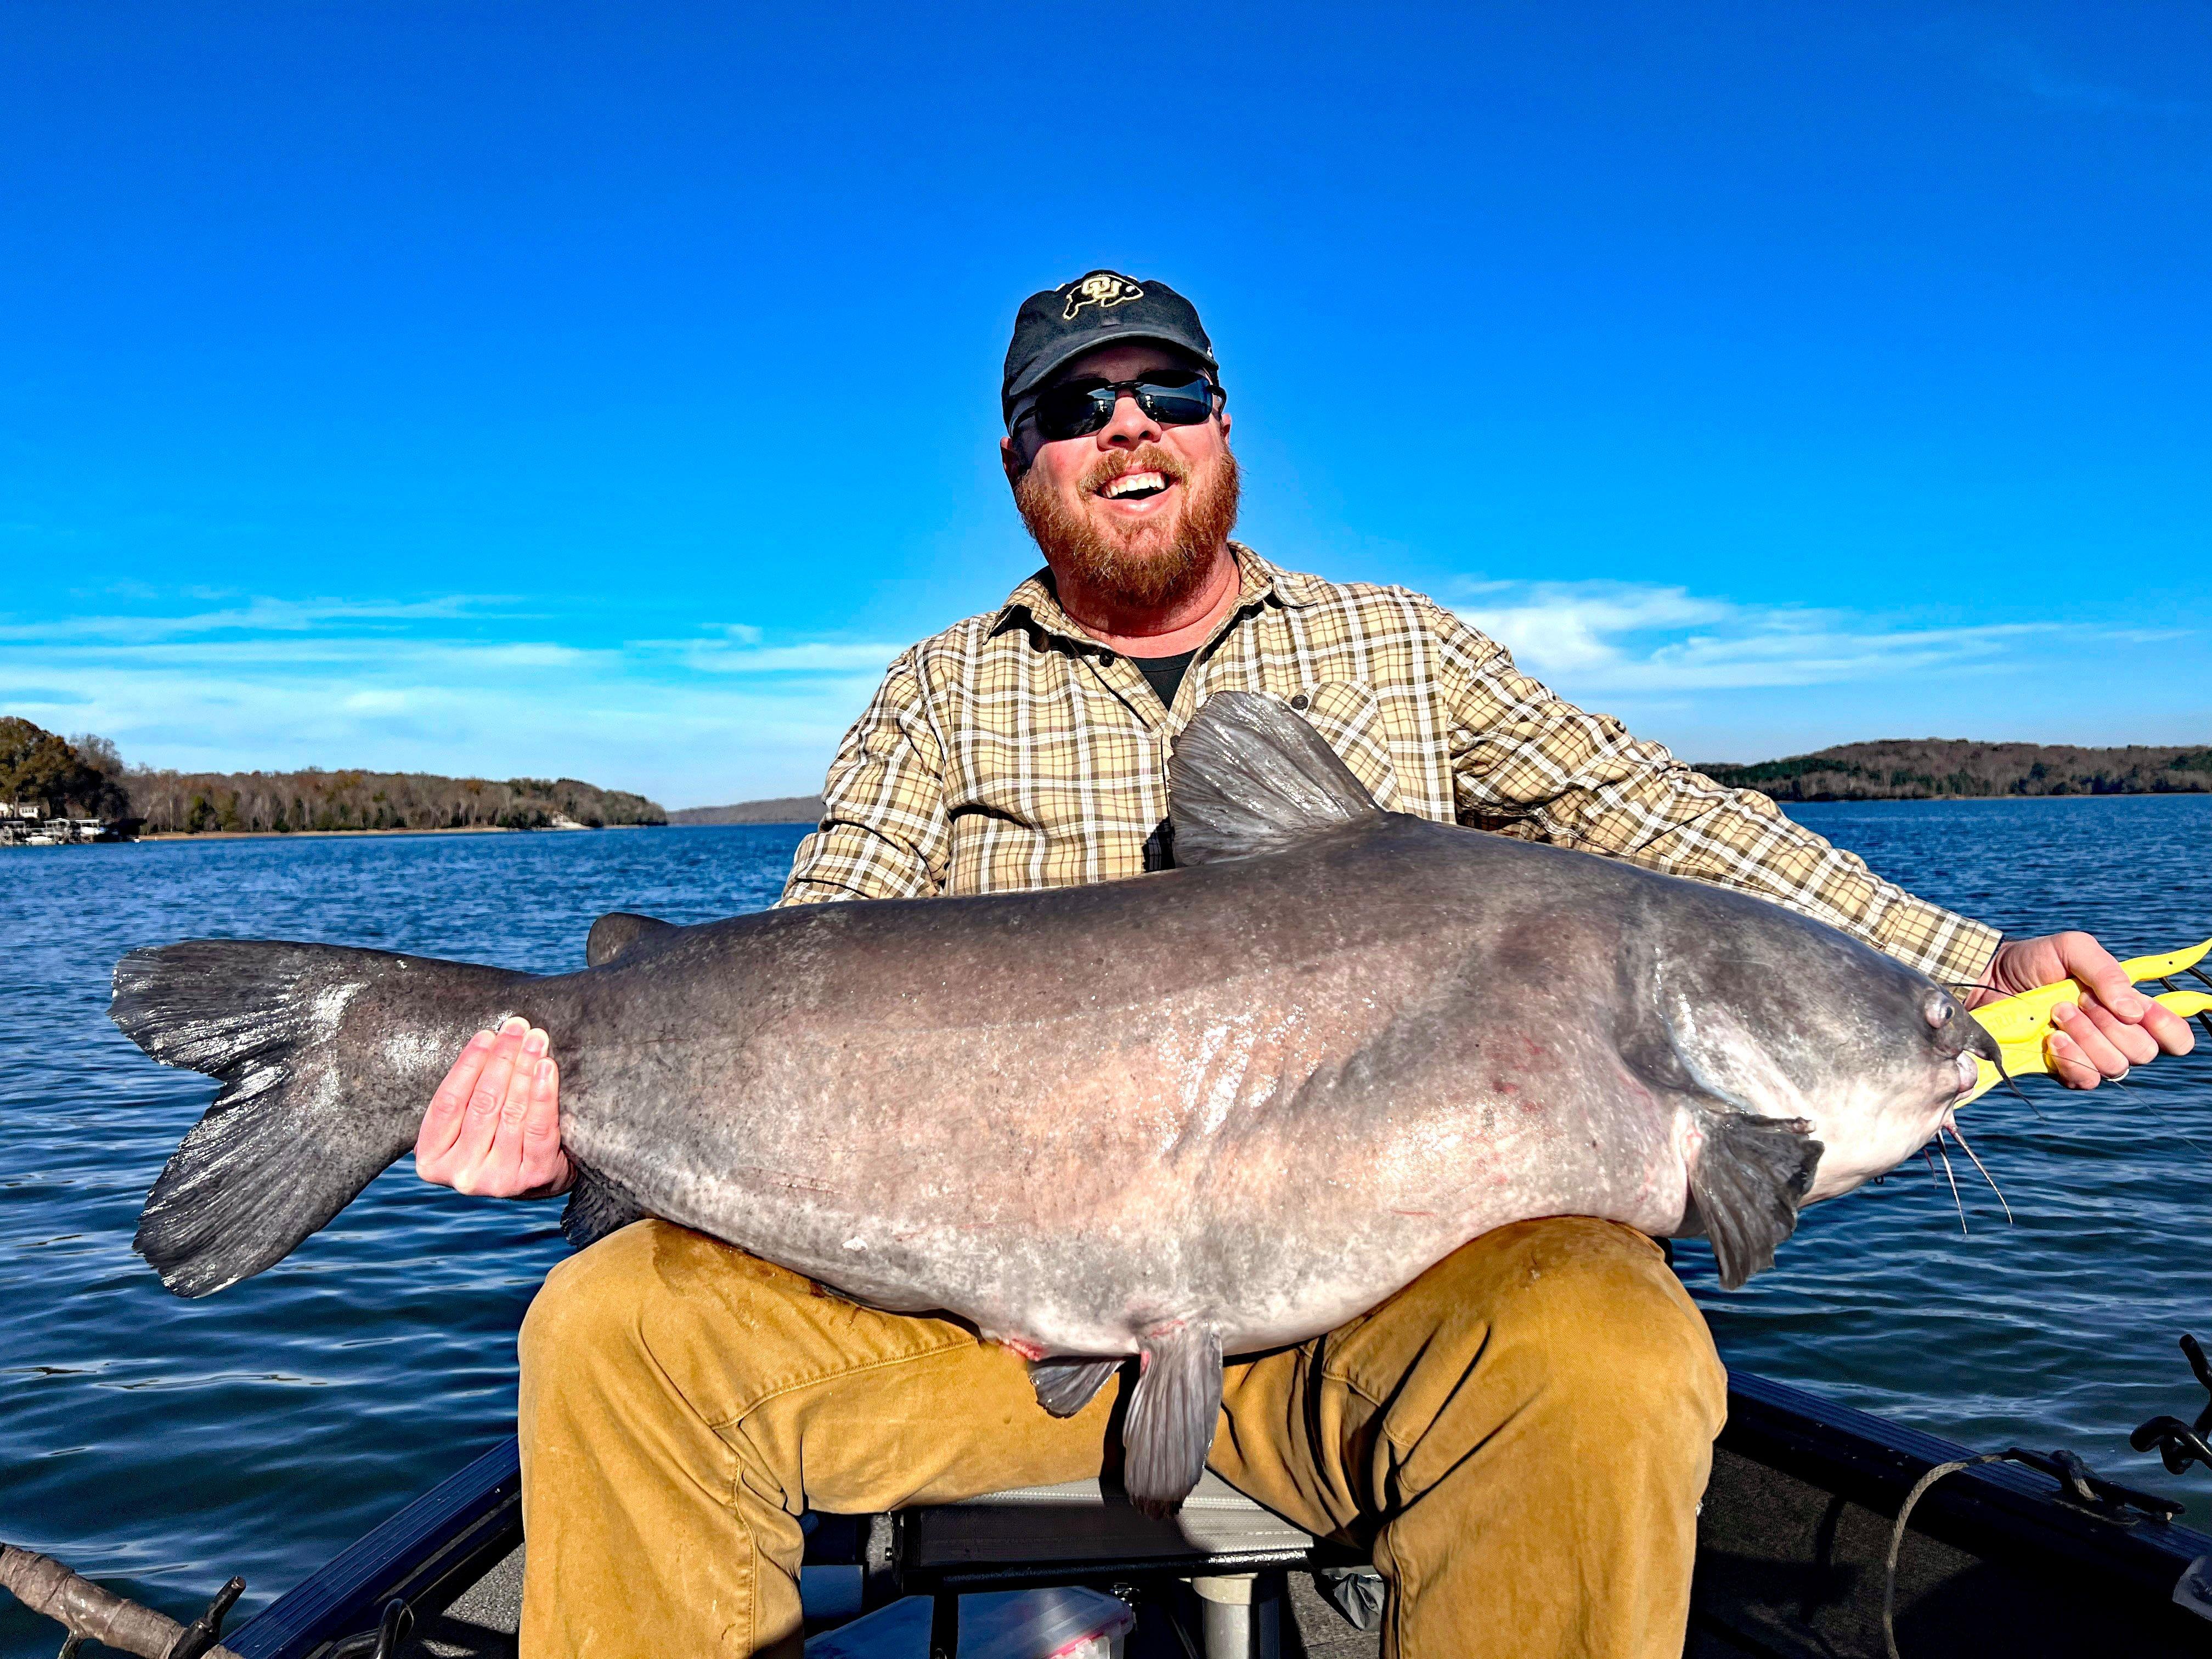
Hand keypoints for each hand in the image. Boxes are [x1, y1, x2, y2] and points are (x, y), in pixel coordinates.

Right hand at [415, 1017, 576, 1195]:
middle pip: (482, 1104)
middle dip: (502, 1059)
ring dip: (524, 1069)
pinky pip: (539, 1128)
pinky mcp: (533, 1177)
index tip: (487, 1034)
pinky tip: (546, 1068)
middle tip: (516, 1028)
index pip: (447, 1102)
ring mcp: (497, 1179)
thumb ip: (468, 1095)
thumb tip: (490, 1040)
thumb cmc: (495, 1139)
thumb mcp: (467, 1124)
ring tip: (535, 1040)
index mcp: (432, 1158)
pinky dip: (543, 1094)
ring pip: (511, 1113)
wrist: (536, 1178)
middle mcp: (461, 1173)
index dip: (468, 1064)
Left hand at [1967, 930, 2195, 1088]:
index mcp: (2127, 1007)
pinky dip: (2070, 1058)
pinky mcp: (2062, 1071)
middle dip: (2111, 1024)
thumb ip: (2108, 971)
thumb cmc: (2032, 961)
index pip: (2172, 1034)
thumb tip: (2133, 1011)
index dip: (2169, 1028)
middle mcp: (2114, 1035)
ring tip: (2057, 1014)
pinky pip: (2085, 1079)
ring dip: (2087, 1036)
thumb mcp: (2072, 949)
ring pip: (2115, 1065)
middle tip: (2078, 1000)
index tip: (2142, 1012)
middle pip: (2144, 1051)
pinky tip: (2051, 1039)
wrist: (1986, 981)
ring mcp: (2089, 1055)